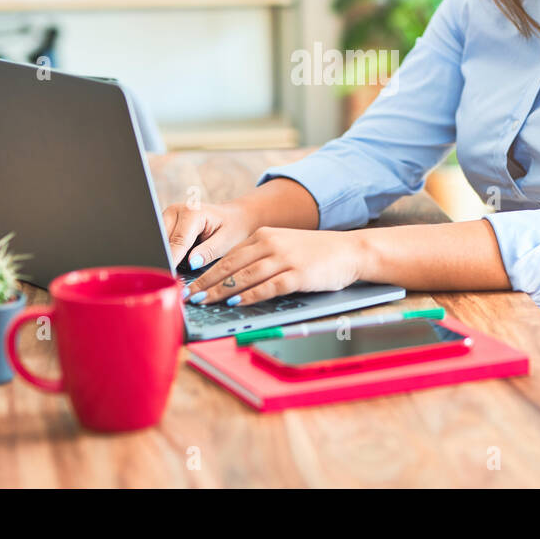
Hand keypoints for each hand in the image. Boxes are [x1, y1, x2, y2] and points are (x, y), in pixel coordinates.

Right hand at [160, 200, 257, 272]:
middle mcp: (176, 211)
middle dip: (166, 259)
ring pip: (158, 242)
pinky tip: (177, 261)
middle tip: (174, 278)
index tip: (170, 277)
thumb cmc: (233, 227)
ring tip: (176, 270)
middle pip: (163, 241)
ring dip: (165, 255)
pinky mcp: (166, 223)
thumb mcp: (227, 241)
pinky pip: (161, 241)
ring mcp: (169, 215)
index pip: (178, 241)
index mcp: (193, 212)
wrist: (235, 217)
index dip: (173, 260)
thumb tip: (191, 263)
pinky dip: (167, 252)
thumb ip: (209, 252)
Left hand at [185, 227, 372, 305]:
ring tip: (205, 301)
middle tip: (189, 295)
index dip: (207, 271)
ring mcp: (284, 259)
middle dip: (207, 282)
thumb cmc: (316, 253)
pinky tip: (236, 302)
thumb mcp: (284, 246)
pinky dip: (249, 295)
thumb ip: (260, 257)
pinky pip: (267, 287)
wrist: (350, 251)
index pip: (228, 256)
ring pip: (244, 276)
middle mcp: (271, 244)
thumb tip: (231, 280)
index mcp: (264, 236)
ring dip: (221, 290)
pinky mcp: (297, 275)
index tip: (191, 284)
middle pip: (231, 266)